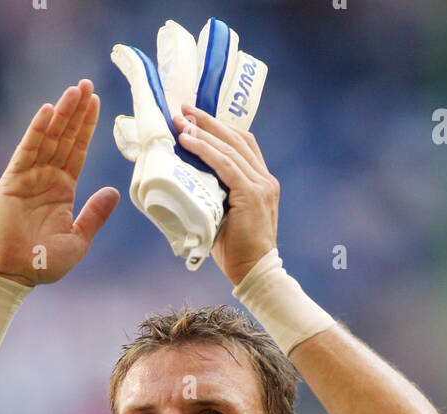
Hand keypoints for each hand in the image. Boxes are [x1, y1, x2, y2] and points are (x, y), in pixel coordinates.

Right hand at [0, 80, 119, 286]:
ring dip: (61, 113)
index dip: (87, 127)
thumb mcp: (78, 239)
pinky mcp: (13, 179)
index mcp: (63, 189)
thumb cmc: (44, 262)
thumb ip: (95, 215)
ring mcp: (30, 176)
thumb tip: (115, 191)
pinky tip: (48, 110)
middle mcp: (47, 178)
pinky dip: (37, 130)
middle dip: (76, 111)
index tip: (97, 102)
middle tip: (87, 84)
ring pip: (49, 138)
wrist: (15, 273)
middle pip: (65, 137)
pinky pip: (27, 149)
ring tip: (74, 90)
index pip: (78, 151)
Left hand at [174, 105, 278, 285]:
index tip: (196, 117)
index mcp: (262, 182)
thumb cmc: (236, 252)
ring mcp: (261, 185)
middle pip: (236, 138)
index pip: (243, 144)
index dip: (220, 127)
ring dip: (202, 132)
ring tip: (181, 122)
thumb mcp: (225, 216)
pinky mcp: (251, 194)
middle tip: (184, 109)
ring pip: (229, 148)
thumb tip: (186, 183)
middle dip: (208, 122)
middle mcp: (265, 179)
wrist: (254, 272)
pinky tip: (189, 141)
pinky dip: (205, 150)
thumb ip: (216, 196)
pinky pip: (225, 164)